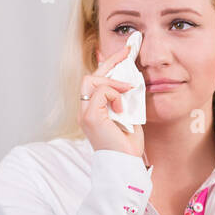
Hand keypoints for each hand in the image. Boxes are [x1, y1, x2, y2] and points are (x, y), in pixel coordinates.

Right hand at [80, 43, 145, 157]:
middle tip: (128, 51)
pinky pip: (101, 92)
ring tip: (129, 90)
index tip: (123, 52)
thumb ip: (125, 99)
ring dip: (114, 82)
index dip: (107, 64)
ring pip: (92, 80)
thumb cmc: (128, 145)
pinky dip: (115, 95)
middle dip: (110, 61)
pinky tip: (123, 108)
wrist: (126, 163)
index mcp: (93, 110)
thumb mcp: (129, 115)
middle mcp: (85, 110)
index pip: (96, 81)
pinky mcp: (90, 116)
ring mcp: (85, 113)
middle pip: (91, 76)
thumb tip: (130, 81)